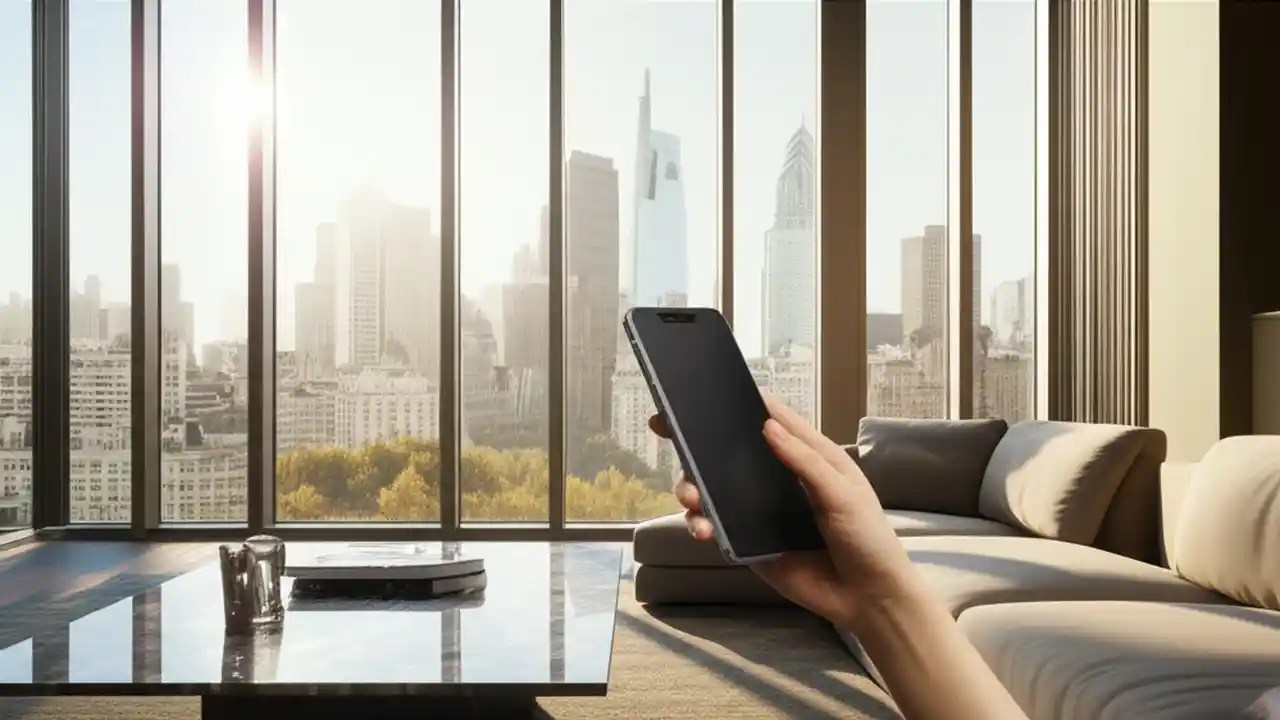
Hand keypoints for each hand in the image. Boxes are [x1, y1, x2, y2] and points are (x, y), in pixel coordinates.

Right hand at [649, 396, 919, 631]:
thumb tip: (767, 427)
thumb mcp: (844, 494)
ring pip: (714, 490)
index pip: (770, 421)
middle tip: (669, 437)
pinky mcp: (750, 543)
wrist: (868, 599)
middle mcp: (778, 479)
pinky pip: (717, 527)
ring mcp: (760, 512)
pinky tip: (703, 530)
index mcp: (807, 457)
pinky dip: (702, 524)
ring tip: (693, 501)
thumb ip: (805, 461)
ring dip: (694, 490)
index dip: (739, 405)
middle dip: (698, 447)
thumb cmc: (867, 538)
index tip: (701, 393)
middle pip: (730, 454)